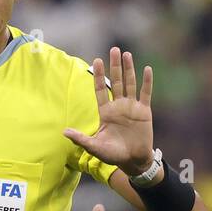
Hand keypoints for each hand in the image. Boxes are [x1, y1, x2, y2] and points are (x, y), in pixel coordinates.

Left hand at [63, 47, 154, 175]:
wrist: (133, 161)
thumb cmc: (113, 155)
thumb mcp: (95, 147)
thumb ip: (81, 139)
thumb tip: (64, 132)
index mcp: (106, 112)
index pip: (101, 90)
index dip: (99, 76)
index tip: (97, 61)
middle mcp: (118, 107)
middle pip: (117, 81)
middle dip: (115, 66)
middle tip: (114, 49)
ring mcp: (132, 107)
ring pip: (130, 84)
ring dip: (129, 69)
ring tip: (126, 54)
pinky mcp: (144, 111)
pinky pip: (145, 93)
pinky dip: (147, 81)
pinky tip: (147, 69)